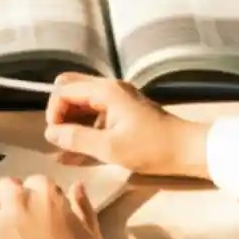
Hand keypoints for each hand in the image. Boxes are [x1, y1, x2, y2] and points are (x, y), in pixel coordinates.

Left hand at [0, 175, 101, 238]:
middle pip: (8, 187)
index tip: (43, 210)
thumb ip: (83, 206)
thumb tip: (75, 185)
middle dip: (12, 198)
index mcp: (46, 195)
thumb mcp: (91, 234)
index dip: (39, 196)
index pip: (37, 181)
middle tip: (20, 218)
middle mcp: (18, 201)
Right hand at [44, 73, 211, 178]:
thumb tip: (50, 133)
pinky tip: (79, 150)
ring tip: (68, 148)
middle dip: (60, 112)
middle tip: (61, 137)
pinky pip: (96, 113)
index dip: (54, 113)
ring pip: (83, 102)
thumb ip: (77, 139)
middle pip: (71, 89)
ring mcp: (118, 98)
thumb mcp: (110, 148)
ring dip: (72, 121)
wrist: (188, 150)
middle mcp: (110, 88)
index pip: (64, 90)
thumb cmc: (151, 148)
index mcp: (106, 91)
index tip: (56, 137)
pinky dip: (85, 127)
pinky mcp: (124, 110)